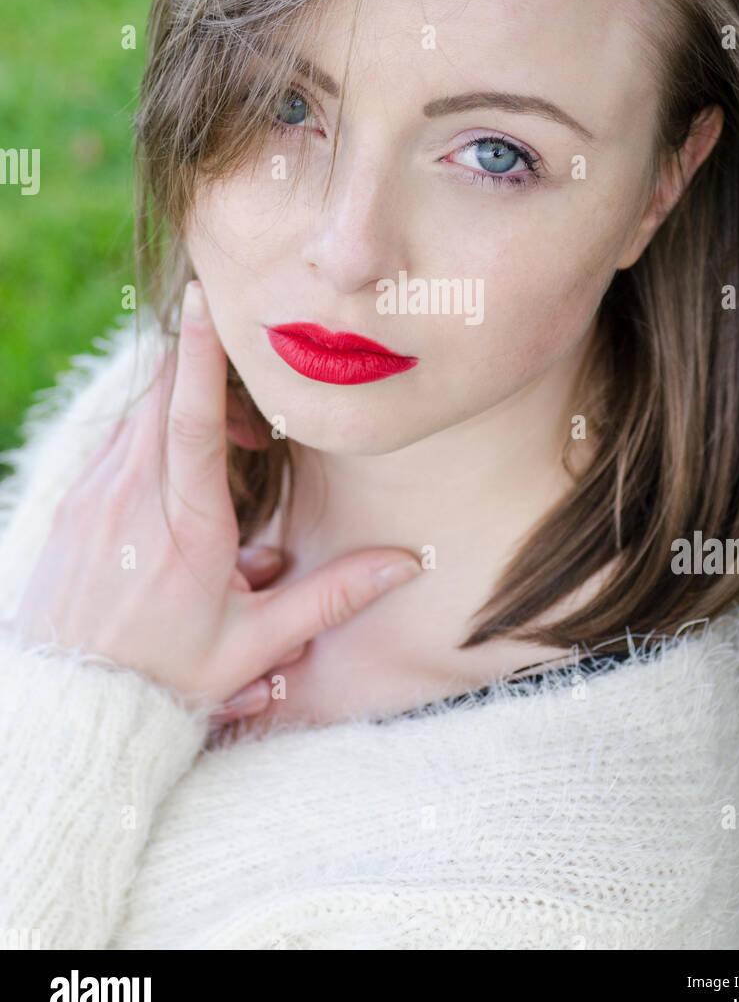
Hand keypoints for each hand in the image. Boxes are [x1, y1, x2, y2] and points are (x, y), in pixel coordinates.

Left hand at [10, 280, 422, 711]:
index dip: (201, 354)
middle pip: (163, 397)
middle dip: (209, 379)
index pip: (189, 419)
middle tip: (258, 424)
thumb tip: (406, 563)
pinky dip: (151, 435)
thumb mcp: (253, 646)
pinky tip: (179, 480)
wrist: (68, 704)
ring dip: (183, 409)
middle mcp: (129, 499)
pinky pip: (115, 441)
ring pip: (138, 414)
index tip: (206, 297)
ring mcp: (91, 497)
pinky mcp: (71, 503)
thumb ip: (331, 598)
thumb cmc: (165, 679)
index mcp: (183, 528)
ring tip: (232, 453)